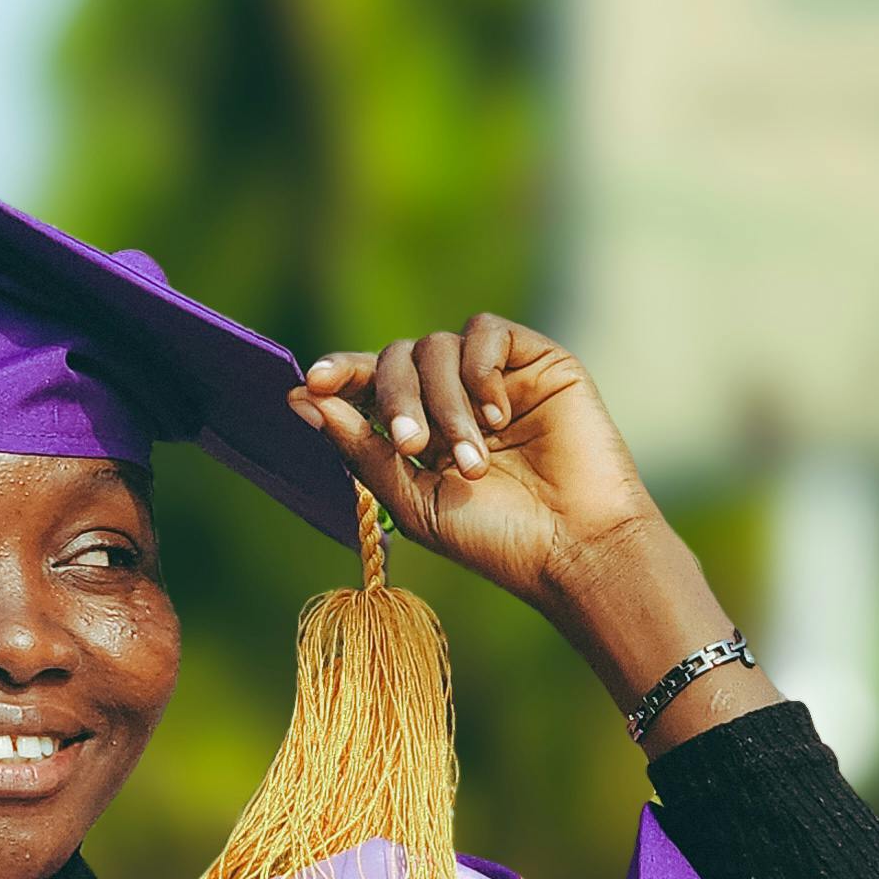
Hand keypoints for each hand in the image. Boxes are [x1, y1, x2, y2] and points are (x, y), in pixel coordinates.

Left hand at [290, 314, 775, 746]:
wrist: (576, 546)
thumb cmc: (496, 537)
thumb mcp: (413, 501)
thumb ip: (360, 449)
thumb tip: (301, 399)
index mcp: (417, 430)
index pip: (366, 384)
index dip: (338, 373)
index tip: (311, 381)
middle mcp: (451, 397)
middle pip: (396, 358)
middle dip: (395, 399)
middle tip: (413, 445)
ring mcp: (493, 376)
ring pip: (437, 345)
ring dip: (444, 402)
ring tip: (473, 458)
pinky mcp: (536, 359)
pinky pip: (485, 332)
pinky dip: (480, 370)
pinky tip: (499, 417)